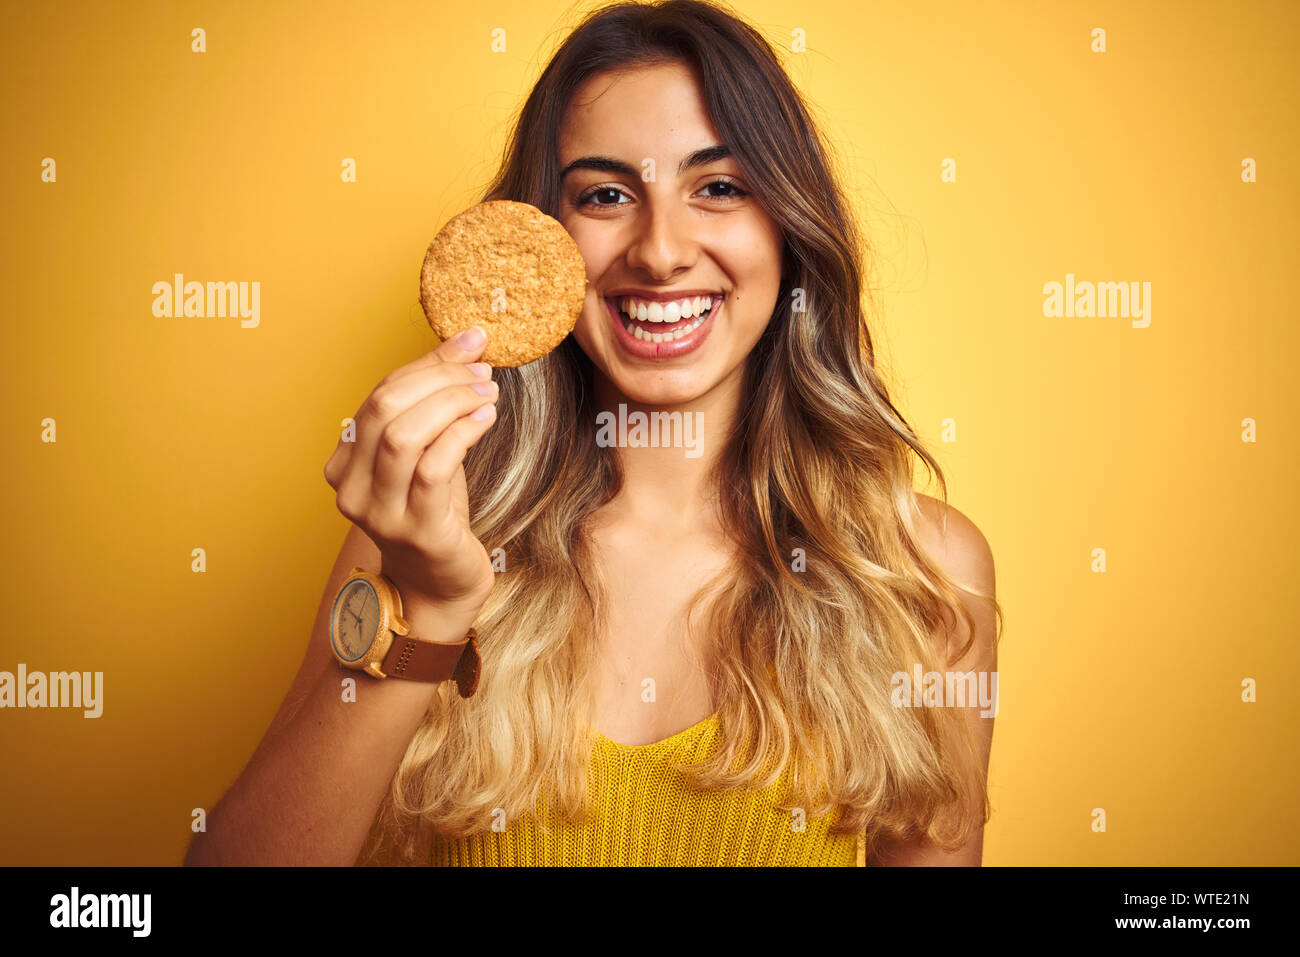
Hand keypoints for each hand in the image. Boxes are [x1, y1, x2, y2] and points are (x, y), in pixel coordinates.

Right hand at [323, 325, 498, 608]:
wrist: (441, 585)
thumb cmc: (436, 514)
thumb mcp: (428, 452)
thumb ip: (434, 406)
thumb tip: (466, 345)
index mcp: (345, 463)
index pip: (379, 395)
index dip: (427, 364)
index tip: (470, 343)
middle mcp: (352, 489)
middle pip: (385, 408)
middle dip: (439, 379)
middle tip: (482, 371)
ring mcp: (380, 513)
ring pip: (404, 435)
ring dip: (452, 403)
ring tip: (487, 394)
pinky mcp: (417, 531)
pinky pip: (433, 468)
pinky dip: (461, 433)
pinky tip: (485, 419)